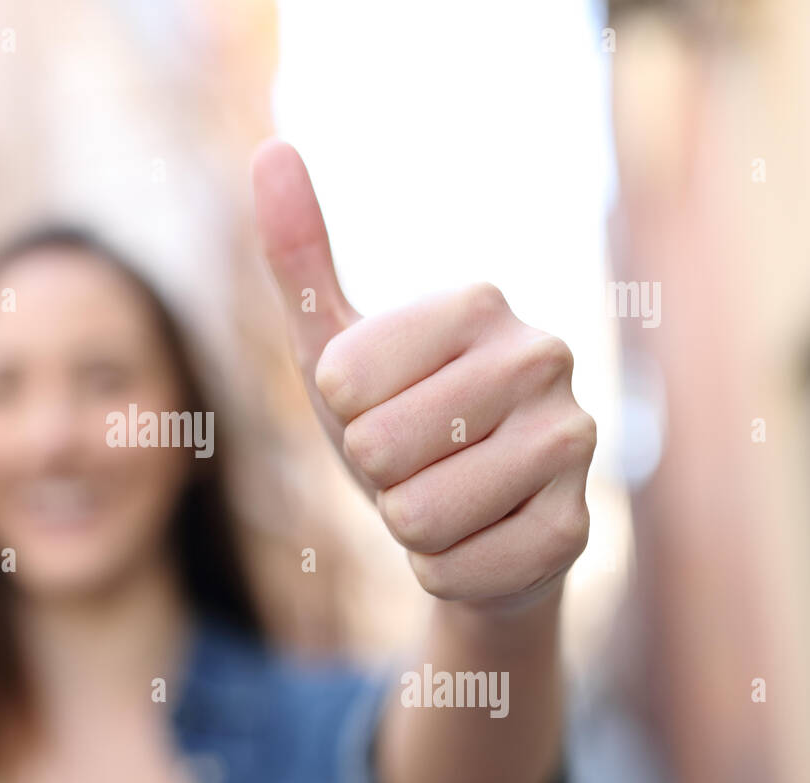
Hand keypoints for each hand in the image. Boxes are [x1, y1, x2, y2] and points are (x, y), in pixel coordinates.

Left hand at [251, 139, 595, 610]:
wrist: (470, 522)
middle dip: (374, 473)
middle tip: (416, 460)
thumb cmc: (396, 422)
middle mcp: (543, 358)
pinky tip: (478, 541)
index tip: (380, 404)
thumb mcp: (336, 348)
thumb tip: (270, 149)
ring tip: (446, 498)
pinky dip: (441, 571)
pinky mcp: (574, 531)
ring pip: (416, 517)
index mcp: (480, 302)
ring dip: (408, 525)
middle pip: (377, 448)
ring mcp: (572, 444)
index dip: (342, 412)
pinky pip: (450, 571)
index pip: (340, 380)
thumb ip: (300, 258)